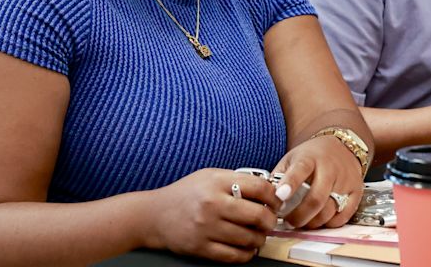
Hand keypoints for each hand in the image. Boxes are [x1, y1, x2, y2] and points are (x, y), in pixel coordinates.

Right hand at [148, 169, 279, 262]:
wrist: (154, 214)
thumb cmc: (186, 193)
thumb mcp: (210, 176)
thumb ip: (236, 180)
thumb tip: (268, 189)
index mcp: (217, 182)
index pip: (259, 187)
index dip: (274, 196)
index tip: (276, 202)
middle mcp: (212, 204)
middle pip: (258, 215)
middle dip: (270, 221)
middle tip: (270, 221)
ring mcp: (206, 227)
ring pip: (249, 238)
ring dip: (260, 239)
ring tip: (258, 235)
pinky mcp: (201, 247)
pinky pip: (234, 255)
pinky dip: (246, 254)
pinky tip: (247, 248)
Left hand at [272, 134, 363, 229]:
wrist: (343, 145)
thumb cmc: (313, 155)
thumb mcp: (292, 157)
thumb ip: (279, 176)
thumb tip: (265, 198)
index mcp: (311, 157)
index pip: (300, 170)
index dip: (290, 184)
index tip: (280, 197)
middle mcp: (330, 168)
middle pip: (316, 198)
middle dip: (299, 215)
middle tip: (289, 221)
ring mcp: (345, 180)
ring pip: (329, 211)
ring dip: (312, 222)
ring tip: (302, 222)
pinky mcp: (356, 191)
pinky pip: (343, 216)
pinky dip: (329, 223)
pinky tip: (320, 220)